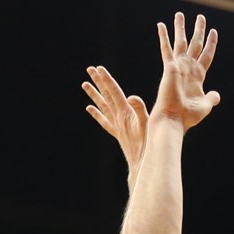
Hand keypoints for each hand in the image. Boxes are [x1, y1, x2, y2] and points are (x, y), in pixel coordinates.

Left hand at [83, 65, 148, 191]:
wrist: (143, 164)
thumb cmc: (150, 145)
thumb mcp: (148, 125)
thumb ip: (140, 109)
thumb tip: (131, 97)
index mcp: (125, 113)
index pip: (114, 92)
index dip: (106, 79)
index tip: (99, 68)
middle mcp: (118, 118)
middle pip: (106, 96)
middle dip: (98, 82)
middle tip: (90, 69)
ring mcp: (116, 126)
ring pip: (102, 107)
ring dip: (94, 95)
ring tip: (84, 84)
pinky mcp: (117, 133)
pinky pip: (104, 121)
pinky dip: (96, 114)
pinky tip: (89, 108)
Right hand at [151, 12, 219, 129]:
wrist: (174, 118)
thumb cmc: (188, 116)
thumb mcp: (205, 106)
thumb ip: (211, 98)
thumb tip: (217, 95)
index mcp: (197, 78)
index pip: (206, 56)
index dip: (210, 44)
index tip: (213, 31)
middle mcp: (188, 69)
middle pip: (195, 45)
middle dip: (198, 30)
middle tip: (200, 17)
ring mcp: (178, 66)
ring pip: (181, 42)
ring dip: (180, 28)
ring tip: (180, 14)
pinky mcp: (170, 66)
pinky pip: (166, 48)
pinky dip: (164, 36)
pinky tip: (161, 25)